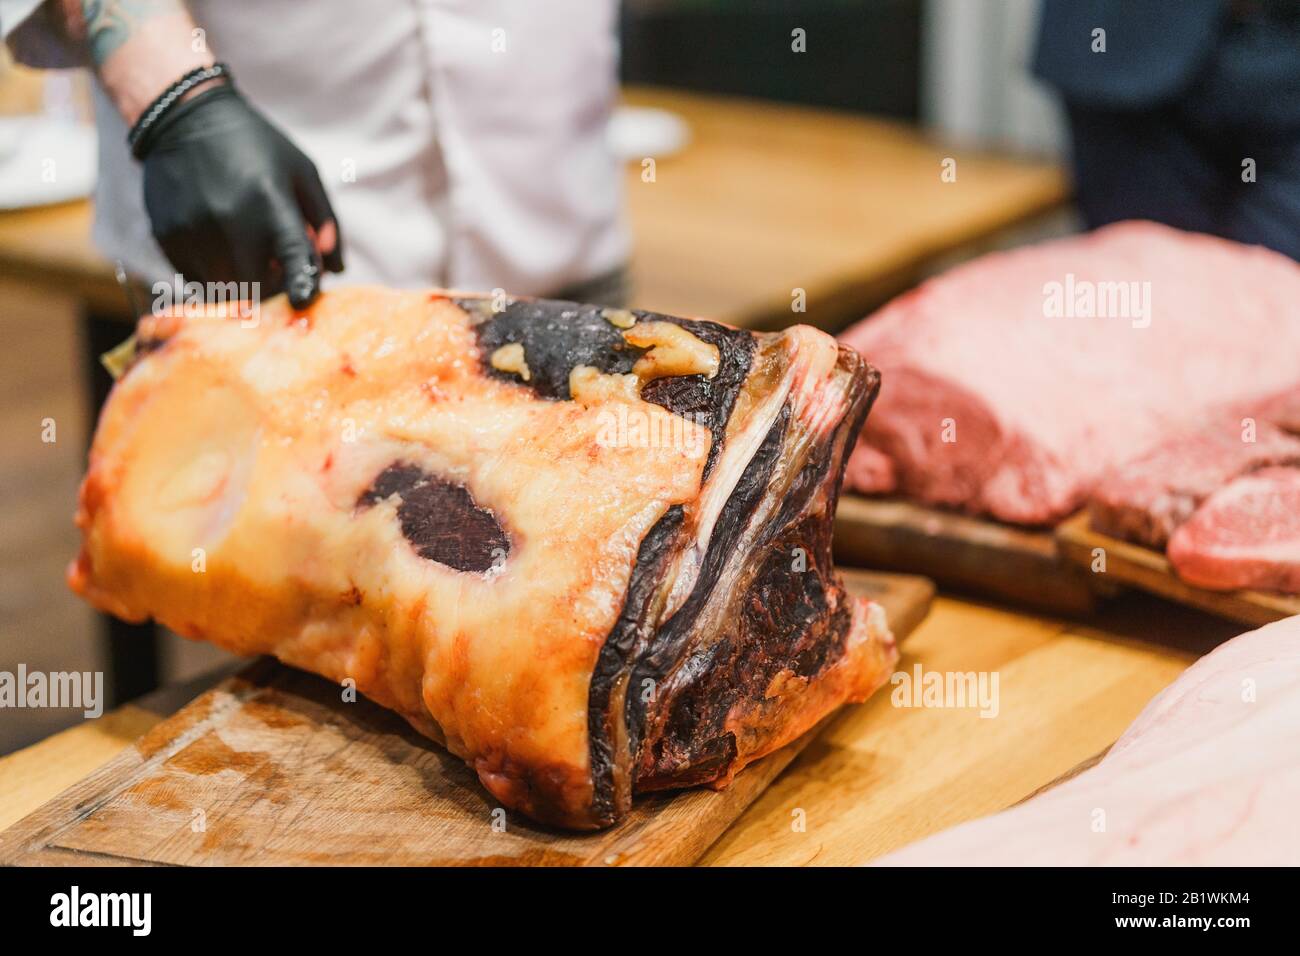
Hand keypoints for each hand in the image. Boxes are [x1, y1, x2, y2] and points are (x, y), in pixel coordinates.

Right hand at [138, 84, 342, 308]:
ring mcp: (195, 233)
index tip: (304, 302)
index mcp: (271, 204)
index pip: (294, 261)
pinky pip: (195, 278)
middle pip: (258, 289)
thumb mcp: (301, 171)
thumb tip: (335, 269)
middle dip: (272, 289)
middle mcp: (230, 223)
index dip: (303, 287)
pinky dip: (213, 273)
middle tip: (275, 271)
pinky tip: (217, 245)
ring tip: (246, 255)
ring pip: (225, 289)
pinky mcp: (167, 238)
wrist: (183, 116)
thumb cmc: (255, 146)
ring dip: (241, 284)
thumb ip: (324, 219)